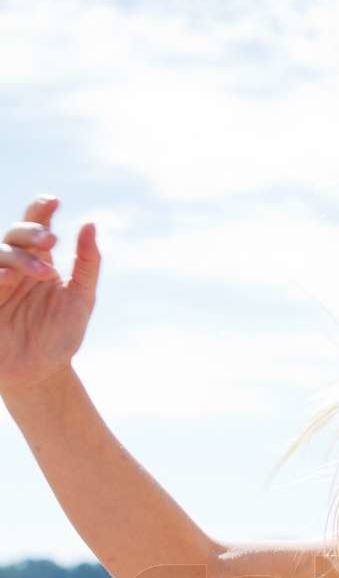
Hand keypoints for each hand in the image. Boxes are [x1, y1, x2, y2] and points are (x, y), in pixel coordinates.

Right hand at [0, 196, 99, 393]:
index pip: (35, 225)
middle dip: (31, 231)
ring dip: (19, 256)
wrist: (42, 375)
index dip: (40, 209)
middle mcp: (15, 268)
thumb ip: (87, 263)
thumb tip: (90, 224)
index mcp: (39, 262)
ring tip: (44, 271)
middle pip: (14, 234)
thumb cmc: (61, 336)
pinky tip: (10, 277)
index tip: (55, 202)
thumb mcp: (81, 299)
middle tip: (52, 241)